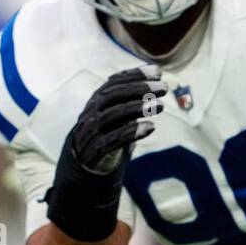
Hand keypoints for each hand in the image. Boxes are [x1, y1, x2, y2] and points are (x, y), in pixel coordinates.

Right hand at [45, 66, 167, 241]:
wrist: (81, 172)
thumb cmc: (104, 140)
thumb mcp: (117, 118)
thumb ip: (131, 101)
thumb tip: (155, 80)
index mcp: (95, 104)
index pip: (113, 83)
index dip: (134, 75)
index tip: (158, 72)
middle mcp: (90, 115)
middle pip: (112, 96)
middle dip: (139, 89)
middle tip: (164, 87)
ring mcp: (90, 134)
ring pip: (112, 115)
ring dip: (137, 108)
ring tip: (160, 106)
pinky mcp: (94, 153)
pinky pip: (112, 141)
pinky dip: (130, 132)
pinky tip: (149, 128)